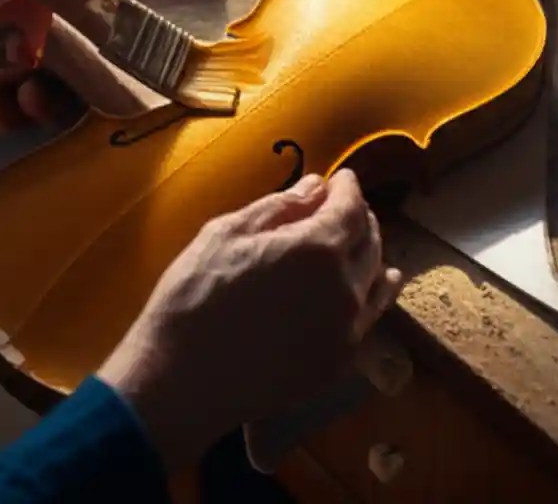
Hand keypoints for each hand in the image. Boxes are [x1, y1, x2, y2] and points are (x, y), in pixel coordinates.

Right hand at [97, 170, 403, 468]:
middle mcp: (345, 288)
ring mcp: (346, 331)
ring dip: (372, 256)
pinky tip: (370, 290)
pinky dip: (373, 296)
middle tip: (344, 207)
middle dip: (360, 218)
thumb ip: (278, 207)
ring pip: (376, 283)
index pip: (351, 207)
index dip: (349, 188)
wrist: (182, 380)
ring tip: (364, 243)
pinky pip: (367, 320)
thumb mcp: (226, 234)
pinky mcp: (337, 363)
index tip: (342, 178)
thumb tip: (315, 187)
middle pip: (370, 243)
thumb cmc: (194, 297)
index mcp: (318, 248)